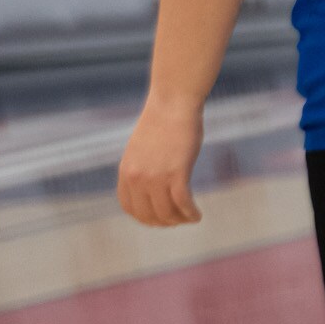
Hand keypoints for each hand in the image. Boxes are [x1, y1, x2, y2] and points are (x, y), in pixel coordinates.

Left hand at [117, 93, 203, 226]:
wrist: (174, 101)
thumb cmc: (163, 118)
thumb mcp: (143, 146)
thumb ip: (143, 165)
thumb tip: (152, 181)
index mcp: (127, 171)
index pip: (130, 207)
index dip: (144, 217)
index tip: (158, 217)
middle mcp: (137, 177)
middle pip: (148, 215)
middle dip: (164, 222)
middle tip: (177, 221)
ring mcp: (156, 176)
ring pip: (167, 213)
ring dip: (179, 220)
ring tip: (190, 218)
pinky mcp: (177, 173)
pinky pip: (183, 203)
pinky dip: (191, 214)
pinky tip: (198, 216)